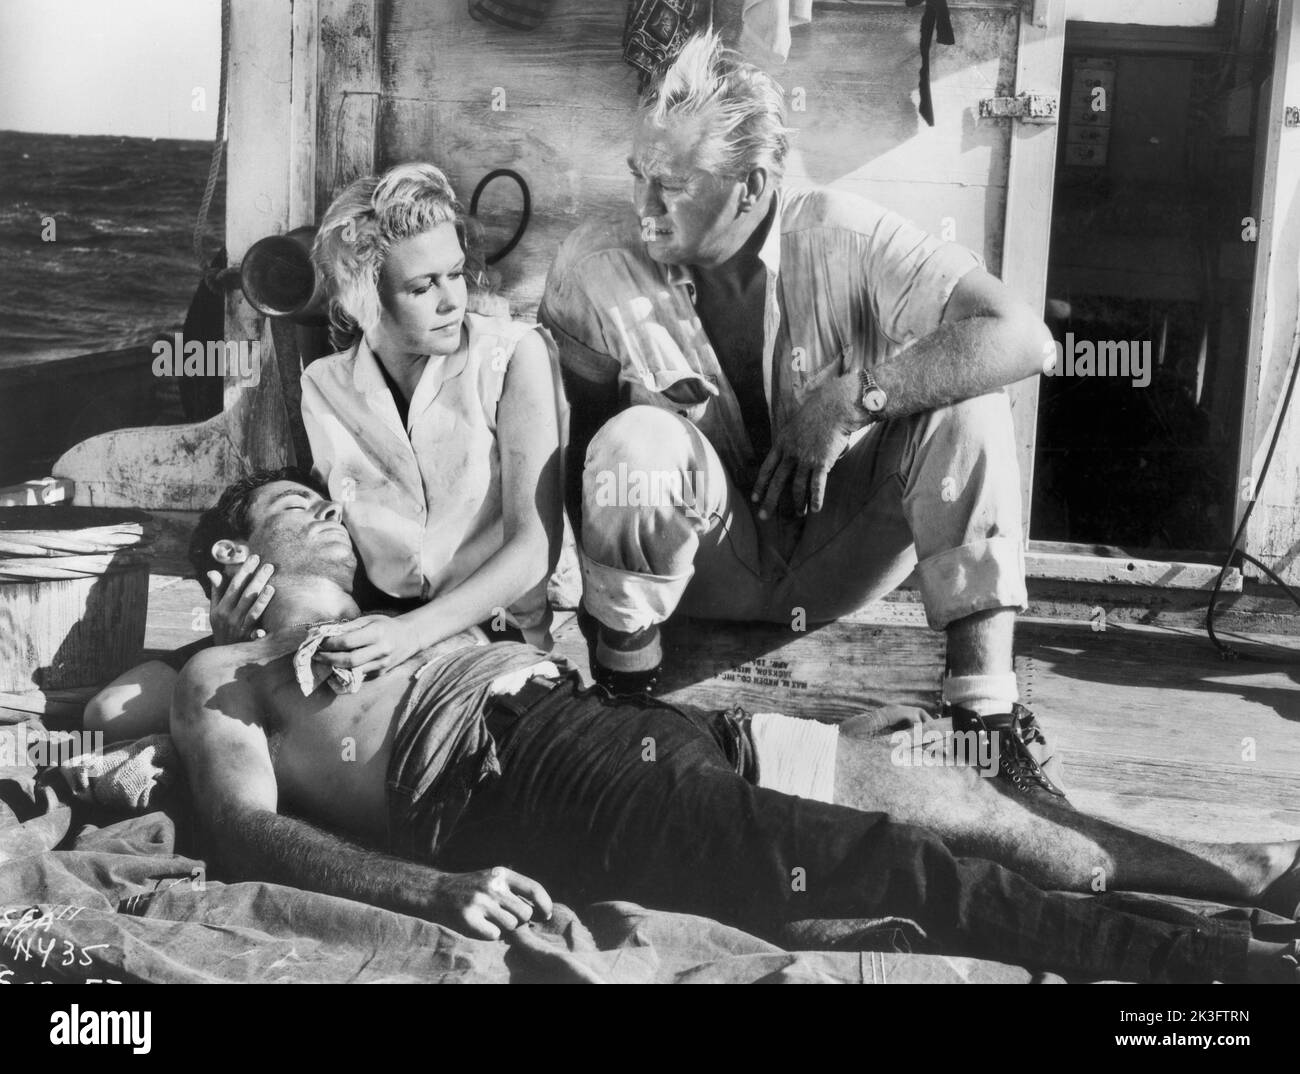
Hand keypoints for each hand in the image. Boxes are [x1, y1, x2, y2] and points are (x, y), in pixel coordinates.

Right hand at [206, 554, 274, 644]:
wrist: (220, 654)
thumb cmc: (221, 627)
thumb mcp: (214, 610)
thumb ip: (217, 591)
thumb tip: (212, 571)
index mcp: (221, 607)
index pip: (234, 585)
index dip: (245, 570)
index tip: (254, 557)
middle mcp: (230, 616)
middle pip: (246, 595)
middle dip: (257, 579)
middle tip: (269, 565)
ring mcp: (239, 628)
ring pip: (252, 612)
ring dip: (262, 600)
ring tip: (272, 587)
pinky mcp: (247, 640)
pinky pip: (254, 636)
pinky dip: (259, 633)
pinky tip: (266, 628)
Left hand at [315, 613, 417, 676]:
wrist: (409, 638)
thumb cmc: (385, 626)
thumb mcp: (370, 619)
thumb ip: (350, 627)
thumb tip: (327, 632)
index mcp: (377, 633)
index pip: (348, 641)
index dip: (330, 643)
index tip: (320, 642)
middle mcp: (381, 650)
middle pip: (349, 659)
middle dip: (328, 658)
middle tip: (316, 655)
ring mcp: (381, 664)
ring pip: (353, 670)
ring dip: (334, 667)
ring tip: (323, 661)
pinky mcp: (380, 673)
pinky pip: (359, 674)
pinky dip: (345, 671)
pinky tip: (336, 666)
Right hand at [430, 866, 553, 940]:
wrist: (437, 891)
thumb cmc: (472, 888)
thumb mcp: (494, 878)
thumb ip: (516, 890)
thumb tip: (543, 911)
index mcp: (501, 874)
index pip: (534, 888)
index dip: (545, 904)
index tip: (546, 915)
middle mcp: (492, 886)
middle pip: (525, 913)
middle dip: (520, 920)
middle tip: (506, 917)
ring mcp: (480, 902)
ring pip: (511, 926)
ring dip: (504, 927)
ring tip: (490, 919)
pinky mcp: (468, 918)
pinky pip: (494, 935)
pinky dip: (490, 934)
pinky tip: (480, 925)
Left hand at [751, 375, 857, 519]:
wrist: (833, 407)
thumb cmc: (816, 414)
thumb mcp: (793, 425)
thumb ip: (789, 442)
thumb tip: (788, 456)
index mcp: (781, 443)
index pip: (766, 469)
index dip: (760, 485)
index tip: (754, 499)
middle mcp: (790, 453)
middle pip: (777, 482)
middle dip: (770, 501)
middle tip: (764, 516)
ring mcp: (805, 459)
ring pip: (797, 487)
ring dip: (797, 503)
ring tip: (798, 514)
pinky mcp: (822, 462)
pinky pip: (816, 485)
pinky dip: (815, 499)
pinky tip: (815, 509)